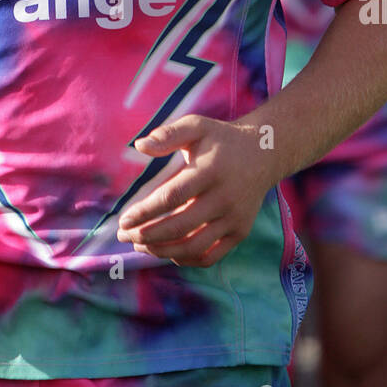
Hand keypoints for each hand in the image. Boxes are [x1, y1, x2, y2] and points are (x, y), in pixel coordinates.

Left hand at [116, 114, 273, 267]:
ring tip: (140, 245)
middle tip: (123, 236)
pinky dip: (185, 259)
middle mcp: (225, 198)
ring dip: (161, 251)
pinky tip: (166, 251)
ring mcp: (234, 218)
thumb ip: (168, 135)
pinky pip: (210, 256)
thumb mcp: (196, 126)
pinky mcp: (240, 232)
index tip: (123, 220)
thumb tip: (139, 145)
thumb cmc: (221, 139)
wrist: (263, 153)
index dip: (145, 212)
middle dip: (146, 235)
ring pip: (193, 246)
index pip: (172, 197)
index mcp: (211, 170)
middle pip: (179, 226)